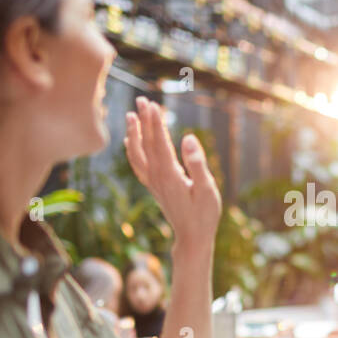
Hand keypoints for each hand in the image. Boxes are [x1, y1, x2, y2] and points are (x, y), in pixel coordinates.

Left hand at [124, 95, 221, 252]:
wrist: (192, 238)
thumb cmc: (204, 215)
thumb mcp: (208, 190)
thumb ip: (197, 163)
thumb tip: (187, 138)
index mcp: (170, 175)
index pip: (159, 143)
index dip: (155, 123)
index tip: (152, 104)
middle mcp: (157, 177)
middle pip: (146, 144)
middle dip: (144, 121)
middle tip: (142, 100)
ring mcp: (153, 183)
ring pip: (137, 154)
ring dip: (134, 134)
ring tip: (131, 115)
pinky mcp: (154, 187)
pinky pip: (137, 165)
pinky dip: (132, 151)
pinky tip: (130, 141)